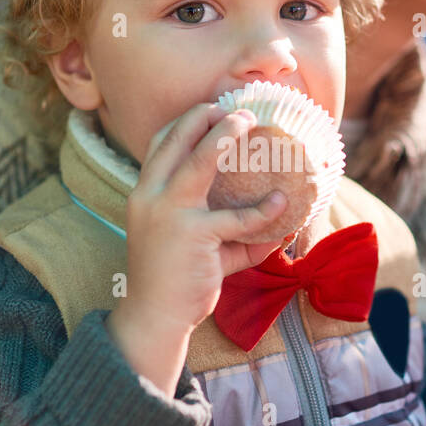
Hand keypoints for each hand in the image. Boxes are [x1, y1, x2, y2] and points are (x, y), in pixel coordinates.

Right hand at [107, 103, 287, 393]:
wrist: (154, 316)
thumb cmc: (174, 279)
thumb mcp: (197, 247)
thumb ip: (230, 232)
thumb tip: (278, 224)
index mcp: (144, 194)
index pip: (160, 144)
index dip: (185, 122)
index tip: (210, 110)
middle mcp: (150, 196)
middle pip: (175, 141)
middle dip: (203, 117)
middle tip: (234, 109)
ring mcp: (170, 213)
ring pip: (199, 162)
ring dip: (224, 136)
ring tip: (247, 122)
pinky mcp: (194, 235)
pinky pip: (236, 217)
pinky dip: (262, 210)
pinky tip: (282, 202)